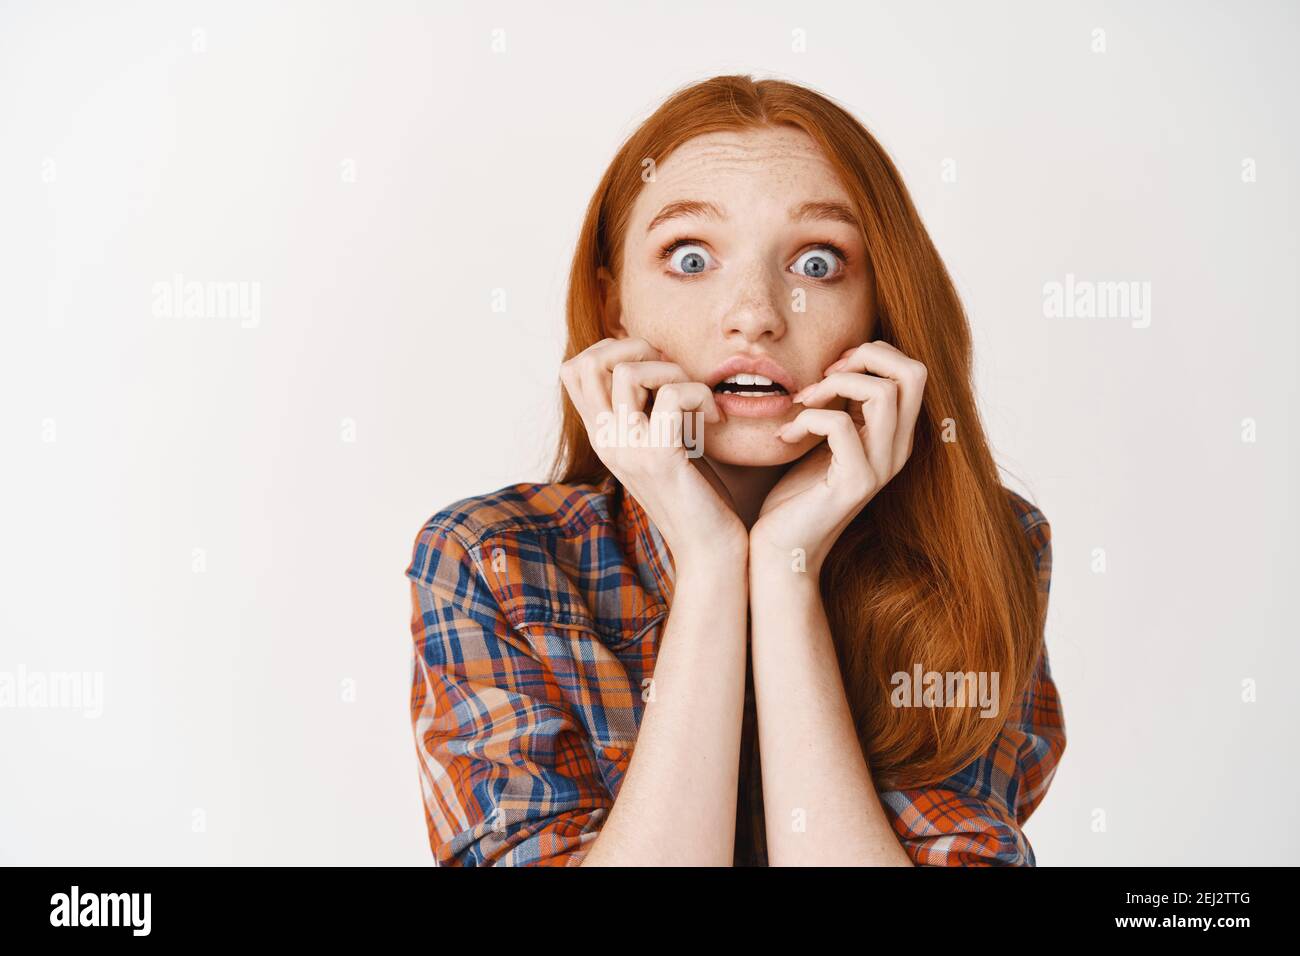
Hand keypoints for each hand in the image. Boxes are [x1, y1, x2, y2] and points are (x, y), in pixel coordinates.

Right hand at [560, 337, 747, 563]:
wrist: (709, 549)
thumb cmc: (695, 494)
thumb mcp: (660, 442)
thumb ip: (647, 409)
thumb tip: (653, 360)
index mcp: (603, 435)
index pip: (573, 369)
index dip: (612, 349)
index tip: (655, 367)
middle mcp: (605, 440)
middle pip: (586, 362)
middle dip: (636, 347)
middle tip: (672, 372)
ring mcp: (627, 449)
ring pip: (629, 372)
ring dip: (674, 370)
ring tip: (698, 399)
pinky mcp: (659, 458)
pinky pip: (673, 395)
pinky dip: (702, 395)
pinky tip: (716, 420)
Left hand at [749, 340, 926, 575]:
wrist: (784, 548)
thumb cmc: (797, 494)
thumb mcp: (827, 441)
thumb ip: (844, 408)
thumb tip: (841, 365)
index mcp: (895, 435)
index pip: (913, 371)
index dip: (873, 354)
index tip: (832, 369)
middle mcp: (899, 449)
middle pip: (914, 373)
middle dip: (866, 356)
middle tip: (825, 375)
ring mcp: (881, 467)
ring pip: (883, 393)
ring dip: (834, 386)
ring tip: (802, 403)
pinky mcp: (855, 483)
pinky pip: (840, 425)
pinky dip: (809, 418)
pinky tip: (787, 436)